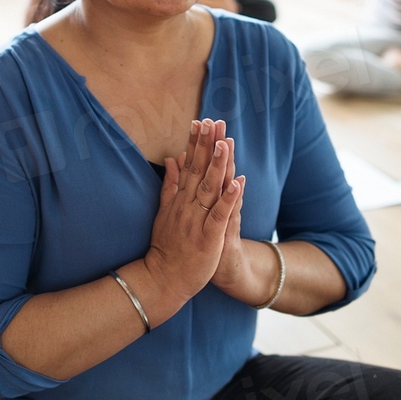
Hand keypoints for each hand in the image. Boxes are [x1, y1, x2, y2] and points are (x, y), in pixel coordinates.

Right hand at [143, 118, 242, 302]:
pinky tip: (237, 183)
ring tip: (224, 143)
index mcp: (179, 199)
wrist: (164, 278)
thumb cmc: (166, 247)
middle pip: (198, 170)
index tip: (199, 122)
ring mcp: (197, 220)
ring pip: (209, 188)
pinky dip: (228, 198)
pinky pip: (220, 215)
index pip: (188, 165)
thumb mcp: (163, 212)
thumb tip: (170, 159)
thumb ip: (169, 185)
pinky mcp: (209, 237)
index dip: (195, 143)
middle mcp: (187, 205)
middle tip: (212, 121)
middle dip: (206, 145)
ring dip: (217, 165)